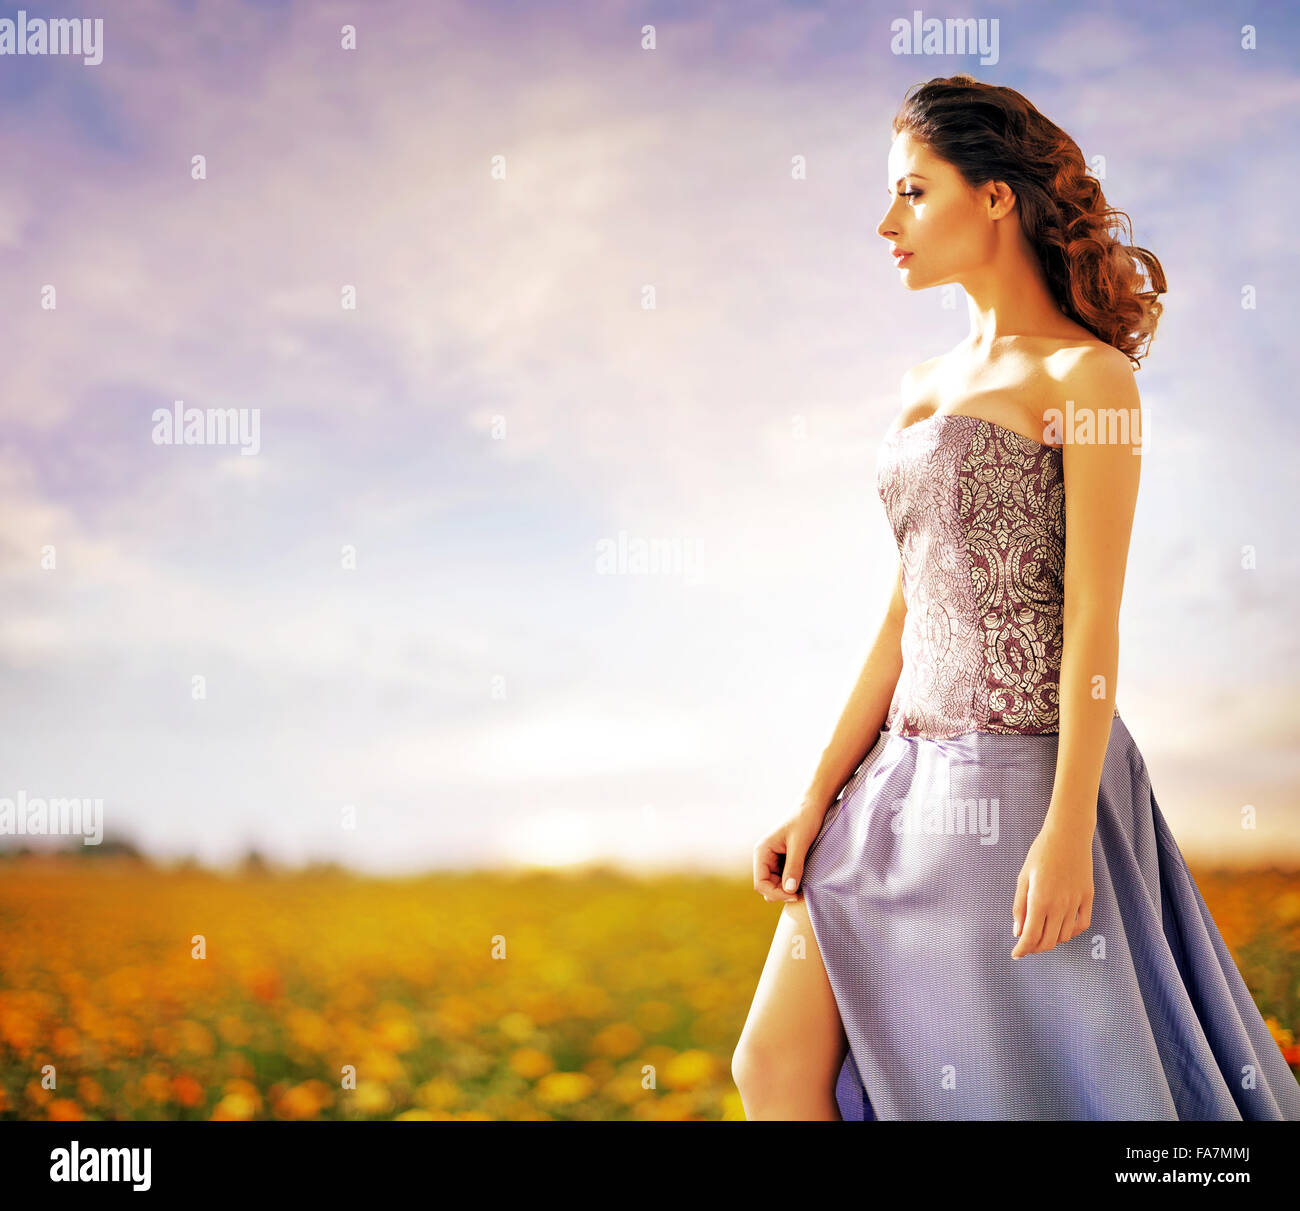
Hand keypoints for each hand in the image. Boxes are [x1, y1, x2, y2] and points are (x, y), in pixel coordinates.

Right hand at [752, 809, 823, 904]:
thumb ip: (793, 867)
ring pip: (775, 885)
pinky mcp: (783, 861)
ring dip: (787, 889)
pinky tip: (804, 881)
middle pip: (766, 887)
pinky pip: (783, 879)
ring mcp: (773, 860)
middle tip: (801, 893)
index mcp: (762, 851)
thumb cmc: (804, 821)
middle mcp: (764, 857)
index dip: (775, 893)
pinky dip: (792, 884)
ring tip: (804, 887)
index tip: (795, 895)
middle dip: (781, 893)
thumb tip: (789, 890)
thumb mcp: (800, 844)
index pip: (760, 883)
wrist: (813, 807)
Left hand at [1011, 818, 1093, 957]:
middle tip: (1026, 945)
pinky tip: (1061, 929)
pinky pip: (1081, 925)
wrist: (1068, 834)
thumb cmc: (1041, 853)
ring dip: (1051, 941)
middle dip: (1035, 948)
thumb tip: (1018, 932)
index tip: (1016, 954)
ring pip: (1064, 936)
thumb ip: (1019, 906)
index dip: (1022, 949)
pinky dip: (1071, 933)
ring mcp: (1076, 903)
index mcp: (1039, 901)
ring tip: (1041, 935)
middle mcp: (1060, 906)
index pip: (1031, 937)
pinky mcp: (1088, 898)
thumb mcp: (1023, 877)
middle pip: (1048, 941)